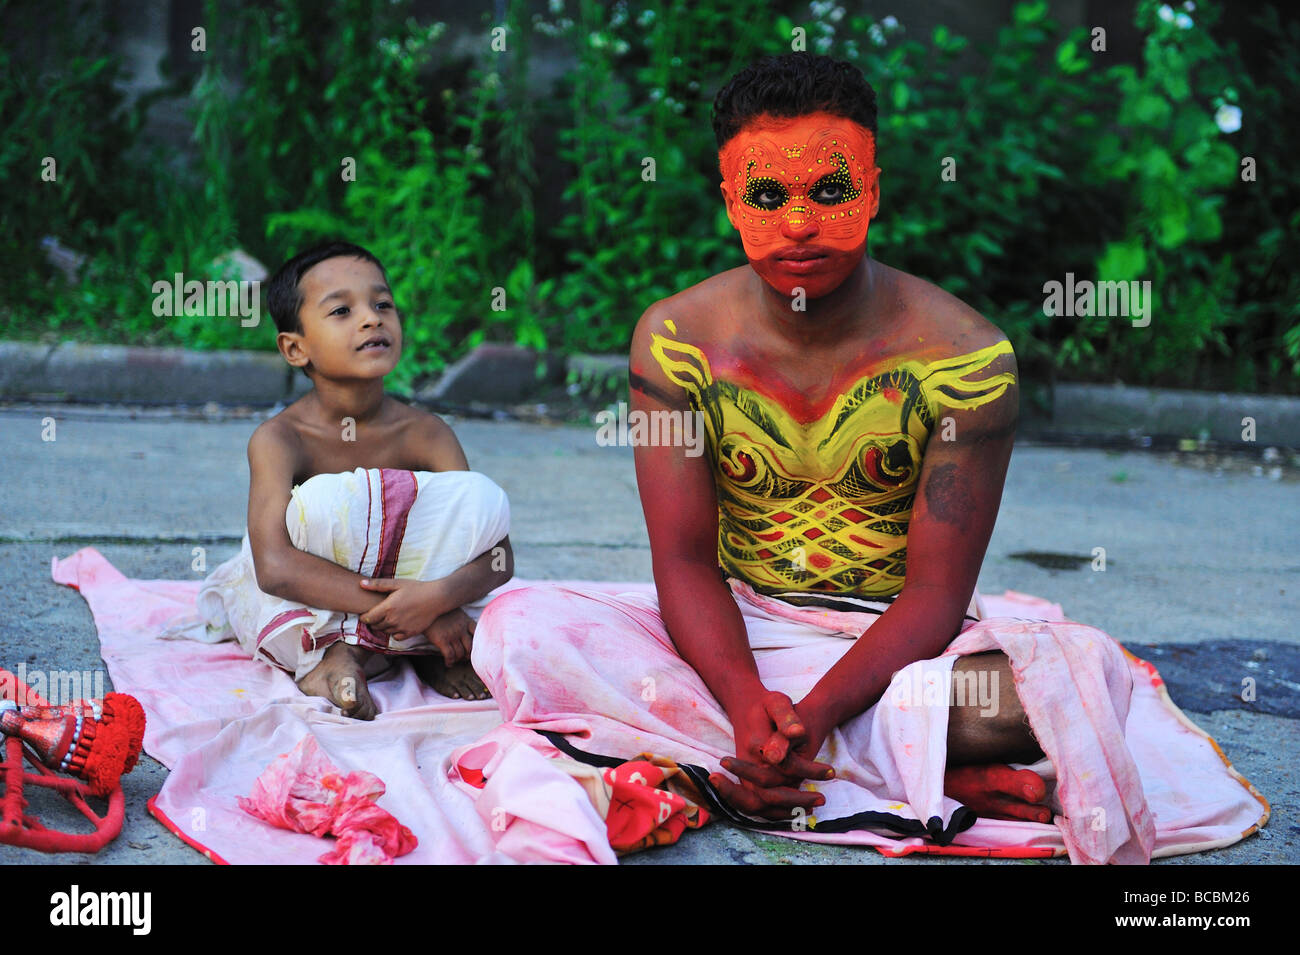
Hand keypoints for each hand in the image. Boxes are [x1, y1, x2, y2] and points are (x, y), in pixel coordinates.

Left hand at [358, 578, 440, 640]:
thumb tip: (361, 584)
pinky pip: (396, 637)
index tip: (366, 613)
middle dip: (373, 621)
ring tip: (389, 617)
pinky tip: (398, 623)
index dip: (364, 617)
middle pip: (375, 626)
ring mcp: (401, 628)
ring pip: (385, 631)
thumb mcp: (397, 583)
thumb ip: (377, 585)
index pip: (367, 618)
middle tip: (377, 614)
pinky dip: (395, 632)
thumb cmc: (417, 588)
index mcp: (388, 607)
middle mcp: (393, 620)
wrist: (437, 598)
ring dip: (384, 626)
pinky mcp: (410, 633)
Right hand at [420, 608, 475, 666]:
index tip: (473, 649)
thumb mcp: (454, 610)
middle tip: (463, 658)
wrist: (425, 606)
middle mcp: (461, 629)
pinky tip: (448, 664)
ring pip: (460, 653)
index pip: (478, 635)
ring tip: (454, 661)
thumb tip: (463, 630)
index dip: (477, 644)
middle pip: (470, 647)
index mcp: (466, 621)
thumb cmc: (438, 609)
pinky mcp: (442, 640)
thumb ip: (460, 619)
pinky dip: (450, 662)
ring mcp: (452, 635)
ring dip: (458, 659)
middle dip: (467, 655)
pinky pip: (450, 655)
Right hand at [710, 691, 834, 820]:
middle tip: (822, 799)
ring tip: (814, 807)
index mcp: (756, 745)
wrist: (745, 709)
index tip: (830, 772)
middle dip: (797, 800)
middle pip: (768, 793)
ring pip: (760, 805)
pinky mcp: (746, 781)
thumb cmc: (765, 706)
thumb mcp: (777, 702)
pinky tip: (798, 811)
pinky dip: (776, 813)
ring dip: (787, 810)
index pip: (784, 767)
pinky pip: (757, 806)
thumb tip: (797, 733)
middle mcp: (746, 764)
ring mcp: (743, 775)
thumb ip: (786, 717)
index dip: (809, 771)